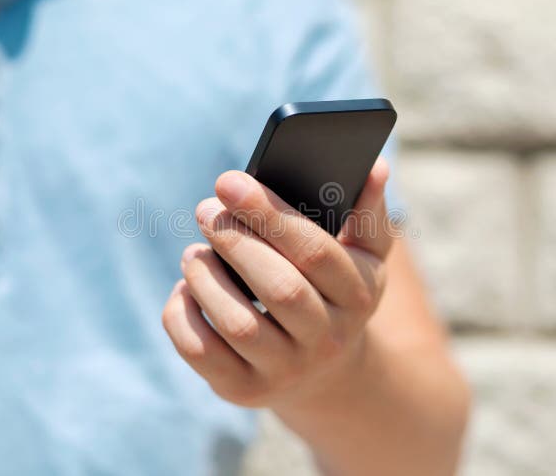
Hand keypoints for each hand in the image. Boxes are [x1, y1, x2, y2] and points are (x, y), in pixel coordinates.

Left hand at [162, 159, 394, 407]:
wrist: (325, 369)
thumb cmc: (334, 290)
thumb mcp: (363, 254)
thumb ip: (367, 210)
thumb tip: (374, 164)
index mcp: (358, 295)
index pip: (315, 253)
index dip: (269, 214)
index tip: (229, 181)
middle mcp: (328, 340)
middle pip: (279, 288)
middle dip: (235, 241)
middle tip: (206, 209)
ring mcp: (286, 370)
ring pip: (237, 324)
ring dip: (205, 277)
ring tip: (195, 252)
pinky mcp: (244, 389)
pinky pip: (201, 352)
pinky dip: (181, 314)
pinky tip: (186, 289)